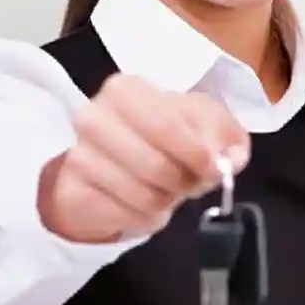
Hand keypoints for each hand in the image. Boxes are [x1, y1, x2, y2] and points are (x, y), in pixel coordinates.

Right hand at [38, 74, 249, 243]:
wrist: (116, 163)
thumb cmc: (165, 137)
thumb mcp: (203, 125)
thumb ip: (226, 136)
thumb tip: (231, 159)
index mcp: (126, 90)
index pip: (165, 124)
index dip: (195, 153)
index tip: (212, 169)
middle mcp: (94, 117)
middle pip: (155, 165)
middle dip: (184, 181)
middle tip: (192, 183)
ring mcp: (78, 155)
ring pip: (142, 195)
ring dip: (167, 200)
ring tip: (168, 190)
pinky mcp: (74, 192)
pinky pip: (126, 215)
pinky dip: (146, 215)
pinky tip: (144, 202)